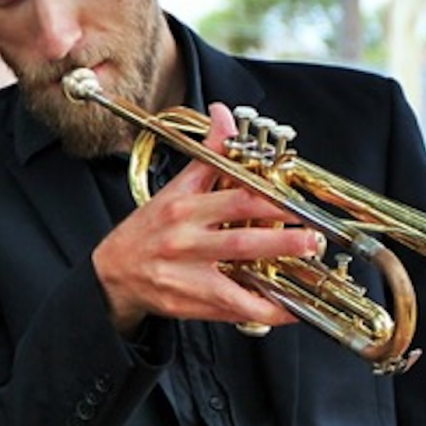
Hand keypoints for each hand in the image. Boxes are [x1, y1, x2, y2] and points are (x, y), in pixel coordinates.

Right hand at [92, 103, 320, 333]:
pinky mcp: (190, 301)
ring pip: (236, 274)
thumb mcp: (176, 187)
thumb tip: (223, 115)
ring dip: (276, 274)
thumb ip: (207, 155)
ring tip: (305, 267)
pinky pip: (234, 307)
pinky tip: (288, 308)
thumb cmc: (149, 230)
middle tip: (312, 237)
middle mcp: (185, 239)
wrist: (112, 273)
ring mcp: (188, 273)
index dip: (270, 198)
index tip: (298, 199)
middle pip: (240, 238)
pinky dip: (264, 310)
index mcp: (184, 206)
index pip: (233, 197)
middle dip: (281, 238)